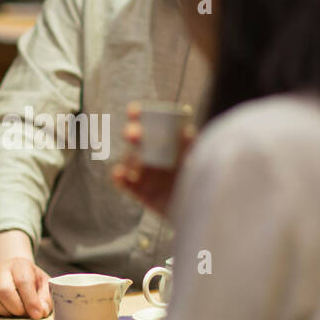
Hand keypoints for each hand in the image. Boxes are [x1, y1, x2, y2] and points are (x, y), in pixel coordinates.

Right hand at [0, 255, 50, 318]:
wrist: (16, 275)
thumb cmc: (33, 283)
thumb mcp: (45, 287)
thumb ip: (47, 299)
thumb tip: (42, 311)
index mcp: (20, 264)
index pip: (23, 280)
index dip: (31, 300)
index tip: (37, 314)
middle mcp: (1, 268)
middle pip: (4, 290)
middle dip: (17, 308)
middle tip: (25, 314)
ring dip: (5, 312)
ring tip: (15, 313)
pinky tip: (5, 311)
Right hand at [111, 102, 195, 216]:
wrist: (200, 209)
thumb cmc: (199, 181)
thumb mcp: (199, 161)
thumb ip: (190, 148)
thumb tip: (186, 131)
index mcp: (163, 143)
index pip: (146, 124)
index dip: (137, 115)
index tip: (134, 110)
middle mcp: (150, 155)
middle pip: (135, 141)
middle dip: (132, 134)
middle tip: (135, 135)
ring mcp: (143, 174)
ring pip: (129, 160)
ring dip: (130, 157)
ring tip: (137, 159)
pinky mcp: (139, 192)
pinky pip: (124, 183)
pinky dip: (119, 177)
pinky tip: (119, 173)